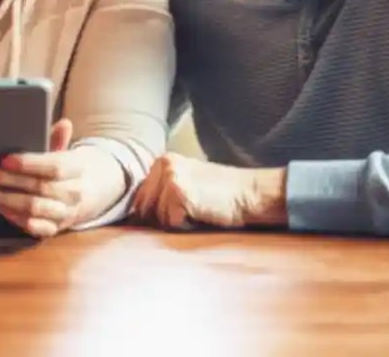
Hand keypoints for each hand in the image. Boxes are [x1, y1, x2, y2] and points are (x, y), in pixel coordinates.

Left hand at [0, 119, 124, 237]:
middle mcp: (74, 193)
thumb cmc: (69, 170)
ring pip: (35, 208)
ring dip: (6, 200)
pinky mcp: (56, 228)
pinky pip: (37, 228)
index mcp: (77, 169)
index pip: (54, 167)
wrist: (91, 194)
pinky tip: (0, 210)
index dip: (29, 164)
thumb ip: (59, 139)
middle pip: (39, 187)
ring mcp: (65, 213)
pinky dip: (18, 220)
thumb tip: (64, 123)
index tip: (5, 160)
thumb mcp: (67, 153)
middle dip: (8, 181)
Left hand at [132, 153, 286, 228]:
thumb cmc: (221, 194)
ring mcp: (171, 178)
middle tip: (184, 220)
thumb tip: (138, 215)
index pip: (140, 196)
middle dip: (158, 221)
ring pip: (157, 217)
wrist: (250, 193)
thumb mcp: (188, 182)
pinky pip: (170, 222)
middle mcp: (164, 165)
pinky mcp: (180, 193)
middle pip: (144, 207)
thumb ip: (163, 191)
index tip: (165, 220)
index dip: (149, 214)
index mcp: (163, 161)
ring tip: (195, 215)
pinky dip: (184, 227)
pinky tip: (200, 216)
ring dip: (173, 225)